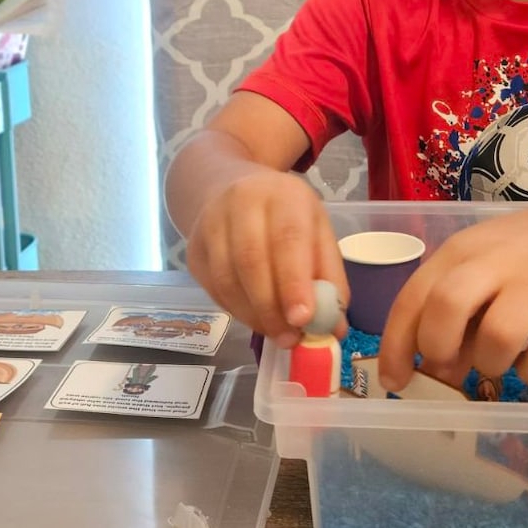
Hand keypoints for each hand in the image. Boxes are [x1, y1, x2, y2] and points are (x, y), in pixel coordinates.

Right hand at [183, 171, 347, 348]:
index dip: (294, 282)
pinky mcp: (194, 249)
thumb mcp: (317, 232)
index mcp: (283, 195)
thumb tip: (334, 327)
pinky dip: (237, 312)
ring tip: (277, 334)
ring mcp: (210, 224)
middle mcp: (241, 202)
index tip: (303, 319)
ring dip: (254, 315)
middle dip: (272, 307)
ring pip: (227, 279)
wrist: (232, 190)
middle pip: (251, 260)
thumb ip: (329, 277)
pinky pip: (213, 289)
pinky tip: (256, 319)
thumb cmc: (286, 216)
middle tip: (291, 338)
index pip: (287, 238)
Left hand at [377, 203, 527, 391]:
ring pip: (498, 337)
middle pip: (448, 305)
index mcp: (461, 252)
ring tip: (501, 358)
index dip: (396, 346)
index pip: (413, 298)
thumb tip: (430, 374)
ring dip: (490, 363)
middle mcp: (497, 262)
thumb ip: (451, 317)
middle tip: (450, 366)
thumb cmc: (521, 260)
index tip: (395, 380)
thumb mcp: (478, 272)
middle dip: (438, 347)